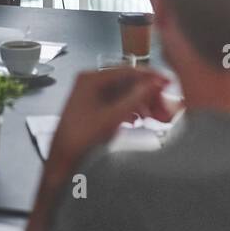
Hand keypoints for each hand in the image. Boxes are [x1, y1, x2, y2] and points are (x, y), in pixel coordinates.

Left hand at [49, 68, 172, 166]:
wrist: (63, 159)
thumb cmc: (80, 138)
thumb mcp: (113, 117)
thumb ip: (135, 98)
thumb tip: (153, 84)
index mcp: (91, 79)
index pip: (127, 71)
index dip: (149, 77)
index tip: (165, 82)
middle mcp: (90, 83)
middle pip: (126, 83)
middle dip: (146, 94)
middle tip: (162, 103)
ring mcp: (91, 95)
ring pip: (123, 94)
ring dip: (139, 103)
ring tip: (153, 115)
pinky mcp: (92, 108)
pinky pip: (116, 103)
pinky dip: (129, 109)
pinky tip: (137, 120)